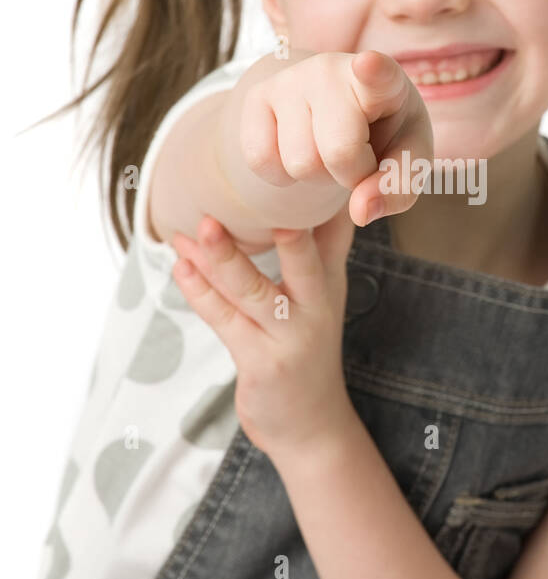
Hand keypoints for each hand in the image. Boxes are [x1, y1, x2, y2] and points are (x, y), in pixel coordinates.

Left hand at [171, 211, 356, 458]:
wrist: (310, 424)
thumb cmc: (303, 346)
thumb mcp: (319, 294)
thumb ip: (312, 246)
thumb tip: (296, 192)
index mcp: (329, 280)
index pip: (335, 231)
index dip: (325, 197)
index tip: (303, 154)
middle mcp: (318, 306)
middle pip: (306, 262)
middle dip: (283, 231)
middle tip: (256, 194)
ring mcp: (291, 337)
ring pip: (255, 292)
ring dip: (223, 259)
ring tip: (196, 229)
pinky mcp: (261, 364)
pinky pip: (226, 322)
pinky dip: (201, 294)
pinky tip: (181, 269)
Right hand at [240, 50, 433, 227]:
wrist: (342, 110)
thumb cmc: (383, 133)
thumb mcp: (407, 160)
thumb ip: (397, 189)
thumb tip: (360, 212)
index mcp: (384, 79)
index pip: (379, 73)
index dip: (374, 71)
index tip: (369, 64)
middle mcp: (332, 70)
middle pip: (339, 153)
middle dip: (351, 175)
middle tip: (358, 157)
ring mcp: (290, 80)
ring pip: (299, 163)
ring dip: (318, 176)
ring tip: (328, 151)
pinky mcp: (257, 96)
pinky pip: (260, 159)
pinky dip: (281, 176)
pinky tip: (299, 153)